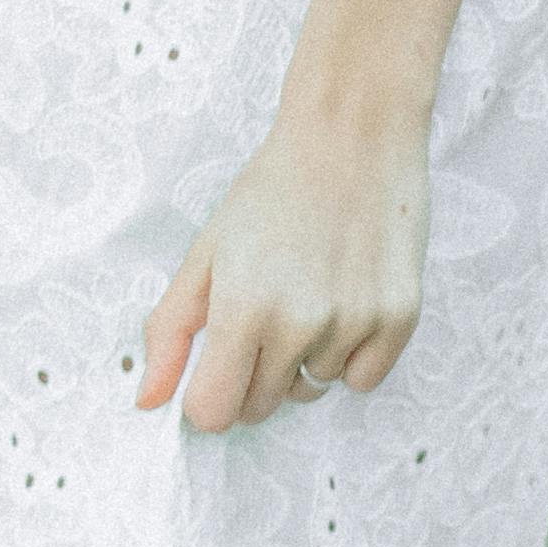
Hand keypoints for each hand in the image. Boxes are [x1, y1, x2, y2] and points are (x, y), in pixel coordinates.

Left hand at [136, 81, 431, 434]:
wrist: (352, 133)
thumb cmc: (273, 188)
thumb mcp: (207, 251)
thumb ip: (170, 330)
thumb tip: (146, 401)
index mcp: (242, 307)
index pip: (213, 413)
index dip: (207, 396)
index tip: (215, 366)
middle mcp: (300, 324)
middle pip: (260, 407)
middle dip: (251, 376)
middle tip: (262, 315)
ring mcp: (355, 323)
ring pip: (312, 390)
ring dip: (302, 360)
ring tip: (308, 293)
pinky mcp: (400, 318)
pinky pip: (362, 380)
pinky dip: (350, 356)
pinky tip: (344, 300)